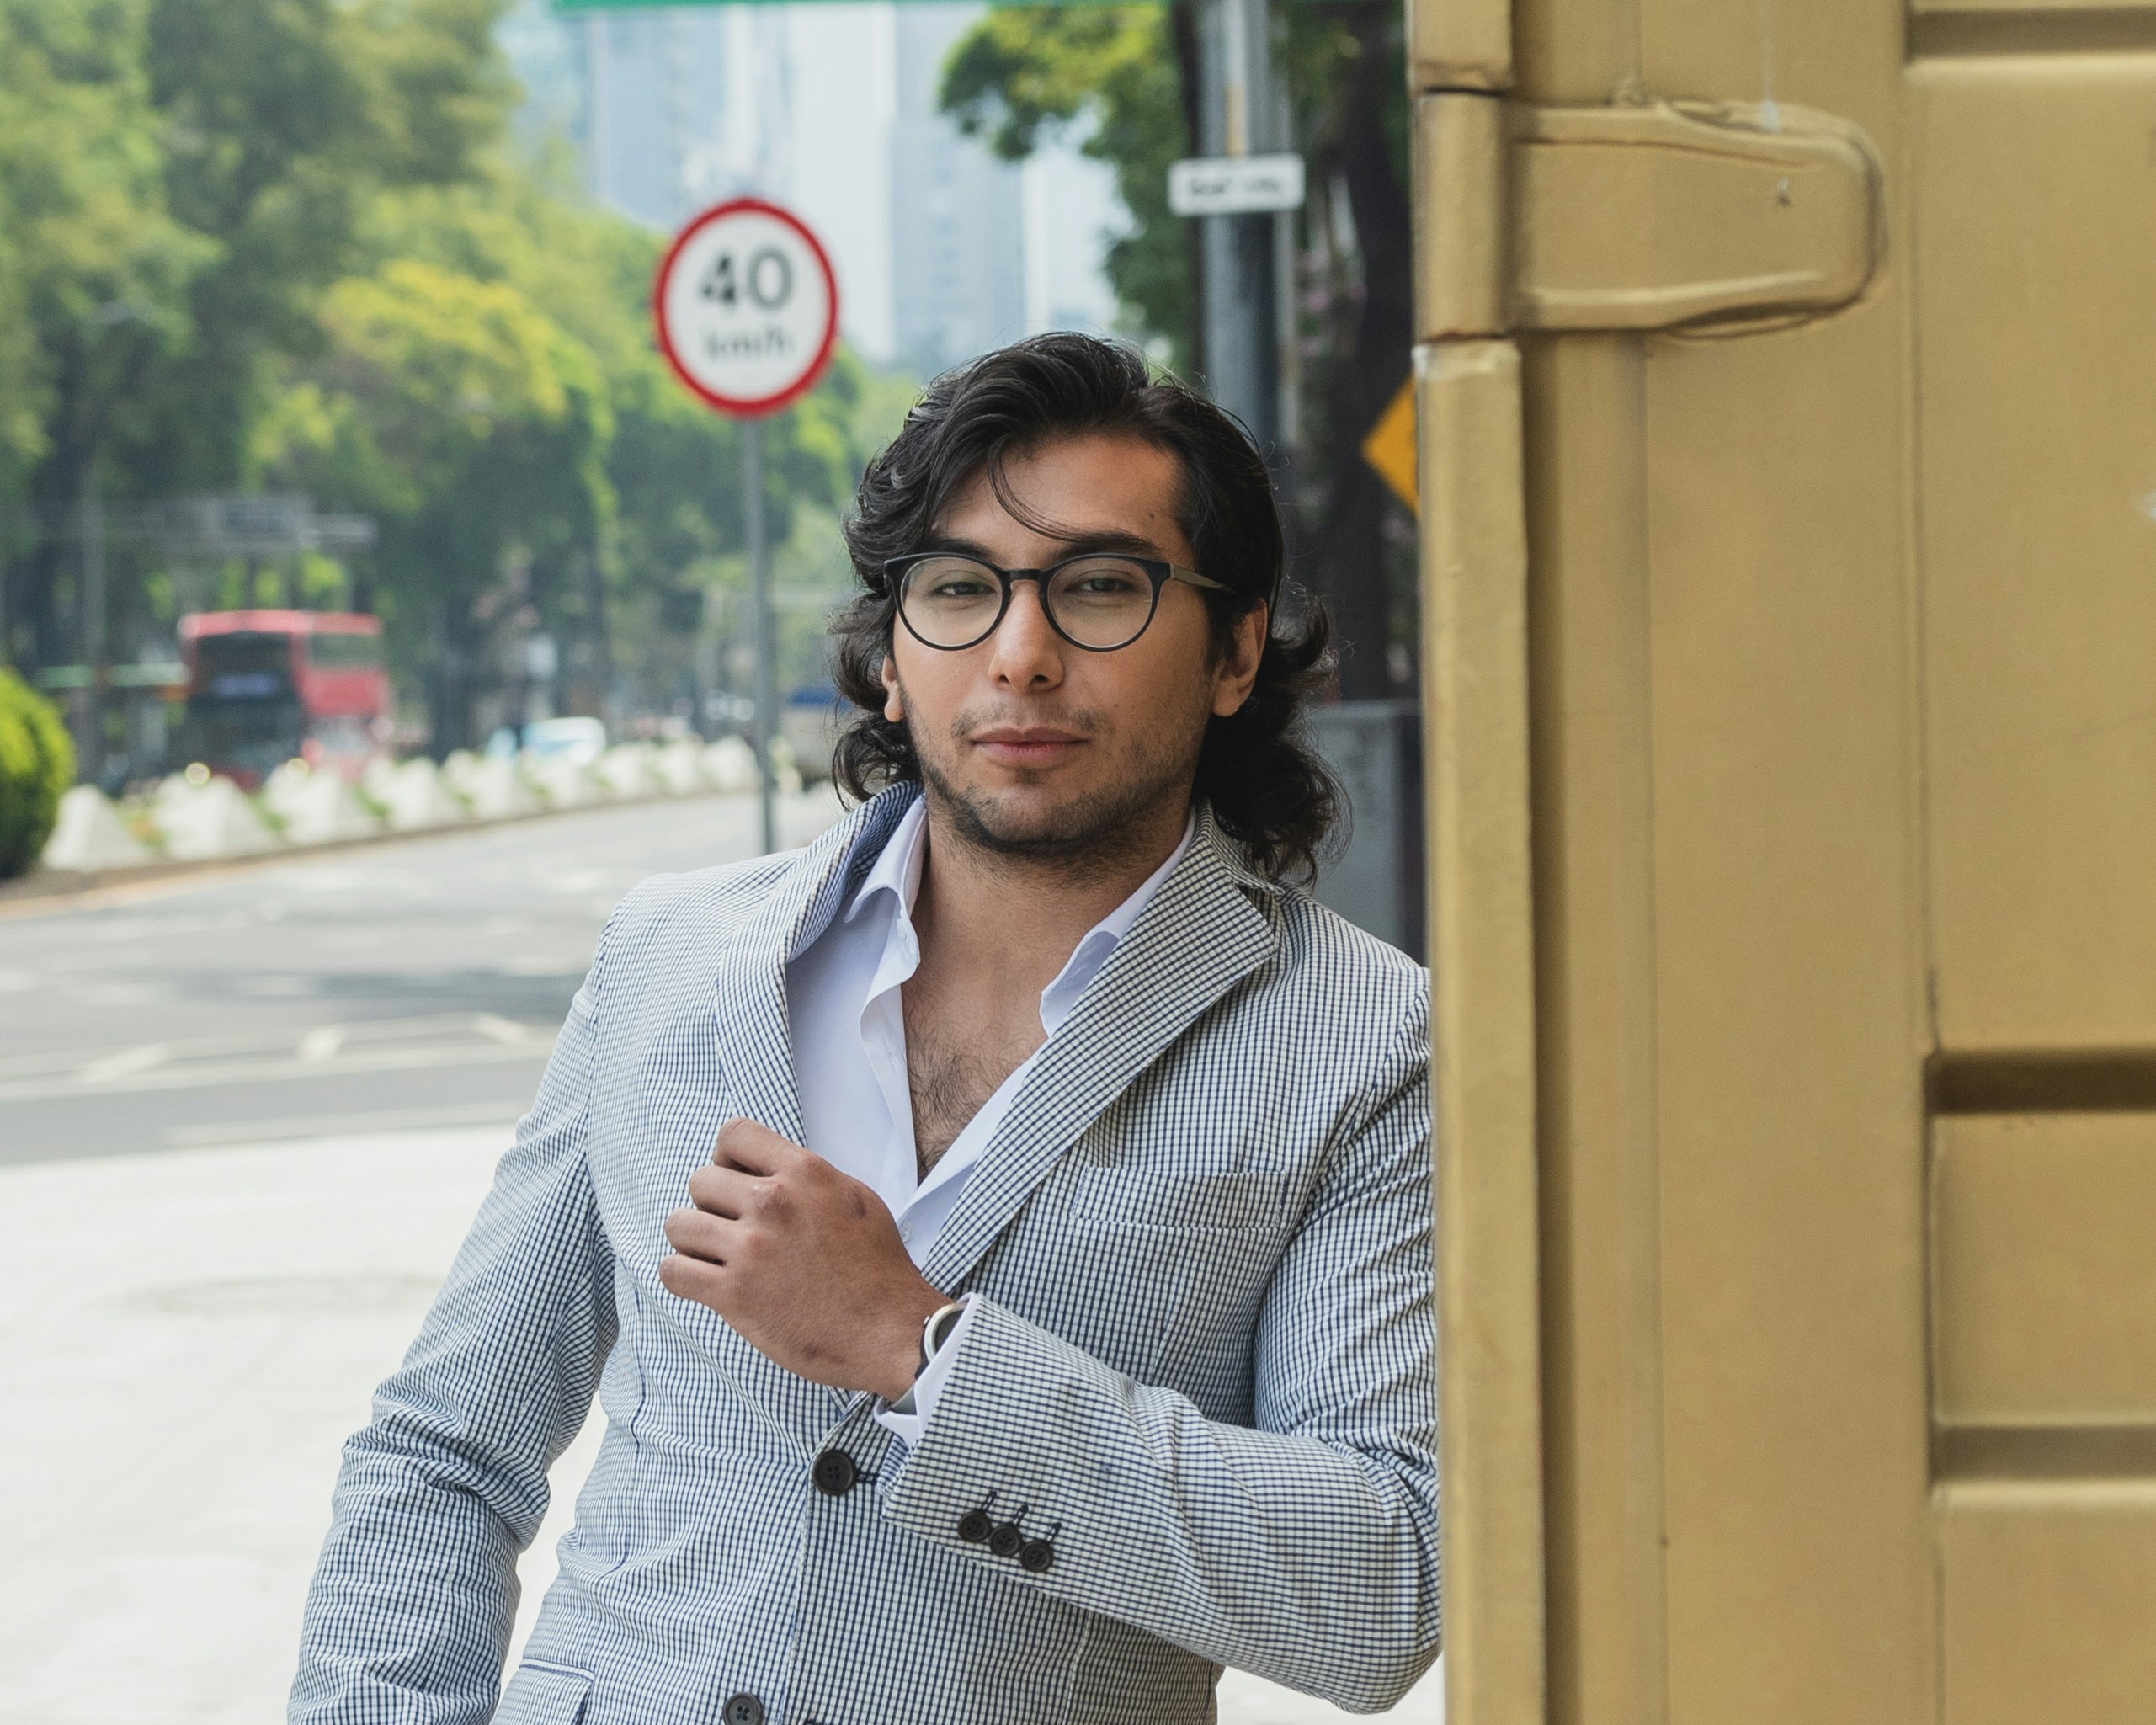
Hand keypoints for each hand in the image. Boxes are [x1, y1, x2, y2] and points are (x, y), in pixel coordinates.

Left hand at [660, 1117, 946, 1400]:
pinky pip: (672, 1272)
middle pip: (700, 1181)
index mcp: (804, 1172)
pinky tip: (704, 1284)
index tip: (736, 1183)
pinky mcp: (734, 1295)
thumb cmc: (877, 1268)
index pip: (733, 1134)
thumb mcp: (854, 1197)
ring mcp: (751, 1249)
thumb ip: (806, 1178)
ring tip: (716, 1258)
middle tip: (735, 1232)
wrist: (890, 1331)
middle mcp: (773, 1202)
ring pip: (679, 1225)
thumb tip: (769, 1170)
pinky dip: (682, 1277)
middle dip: (712, 1206)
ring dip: (693, 1242)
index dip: (727, 1159)